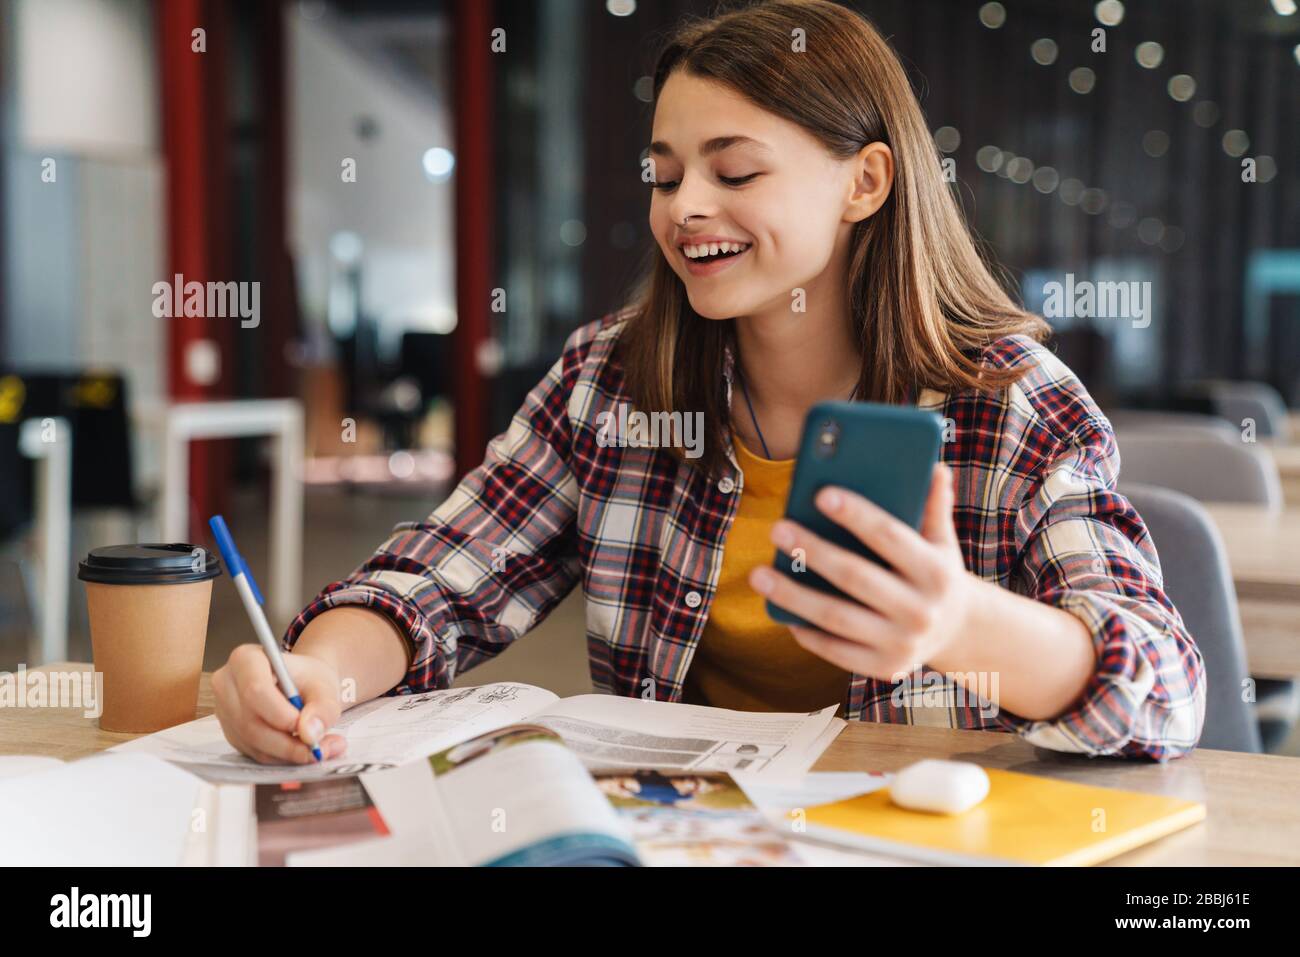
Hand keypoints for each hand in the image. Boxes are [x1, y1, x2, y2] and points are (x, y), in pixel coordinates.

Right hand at [212, 644, 348, 764]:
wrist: (301, 684)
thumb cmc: (308, 678)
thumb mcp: (324, 686)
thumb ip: (322, 708)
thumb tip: (310, 734)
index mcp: (245, 660)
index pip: (255, 690)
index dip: (281, 714)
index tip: (306, 727)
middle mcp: (227, 685)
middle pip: (251, 722)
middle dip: (288, 743)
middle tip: (322, 748)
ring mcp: (225, 711)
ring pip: (253, 742)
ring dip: (289, 753)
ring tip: (322, 749)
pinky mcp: (232, 733)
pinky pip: (254, 752)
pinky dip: (282, 757)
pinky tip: (303, 749)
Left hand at [749, 463, 974, 679]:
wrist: (957, 632)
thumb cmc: (935, 572)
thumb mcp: (941, 540)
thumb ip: (933, 504)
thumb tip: (933, 466)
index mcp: (937, 572)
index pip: (891, 536)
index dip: (856, 515)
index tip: (821, 494)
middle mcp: (921, 611)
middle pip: (855, 577)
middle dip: (812, 551)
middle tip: (777, 528)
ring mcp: (902, 644)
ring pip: (835, 617)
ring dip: (792, 595)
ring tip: (758, 574)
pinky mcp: (884, 668)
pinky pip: (834, 650)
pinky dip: (805, 631)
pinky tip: (780, 610)